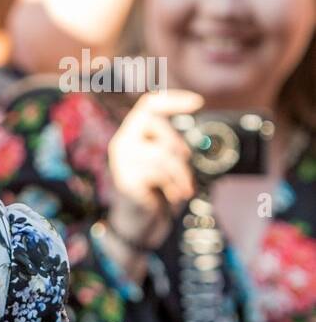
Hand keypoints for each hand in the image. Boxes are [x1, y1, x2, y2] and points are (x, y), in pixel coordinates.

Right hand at [106, 89, 203, 252]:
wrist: (139, 222)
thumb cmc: (154, 190)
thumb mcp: (164, 163)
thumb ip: (171, 146)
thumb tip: (194, 140)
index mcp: (131, 134)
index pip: (148, 105)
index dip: (173, 100)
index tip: (199, 103)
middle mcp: (122, 143)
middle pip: (154, 123)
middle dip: (176, 140)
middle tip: (186, 159)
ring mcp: (122, 161)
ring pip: (161, 151)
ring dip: (181, 171)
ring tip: (185, 187)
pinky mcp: (127, 179)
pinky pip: (159, 172)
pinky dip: (175, 184)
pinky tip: (176, 194)